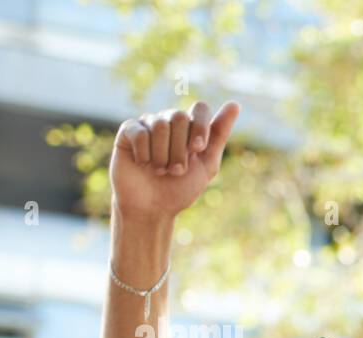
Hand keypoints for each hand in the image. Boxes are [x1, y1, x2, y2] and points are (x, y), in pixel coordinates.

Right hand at [110, 100, 239, 221]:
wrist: (152, 208)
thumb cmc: (180, 188)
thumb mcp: (207, 164)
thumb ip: (219, 135)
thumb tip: (234, 104)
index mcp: (190, 128)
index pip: (200, 108)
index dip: (200, 127)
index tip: (197, 149)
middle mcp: (169, 121)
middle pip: (179, 116)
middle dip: (180, 149)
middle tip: (176, 170)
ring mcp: (148, 124)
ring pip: (159, 125)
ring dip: (163, 155)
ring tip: (160, 171)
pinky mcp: (128, 131)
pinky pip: (139, 132)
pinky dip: (144, 153)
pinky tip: (143, 164)